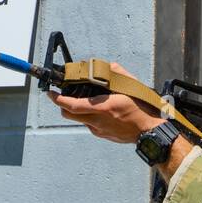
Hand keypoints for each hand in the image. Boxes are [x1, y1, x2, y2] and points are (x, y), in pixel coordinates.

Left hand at [47, 60, 163, 142]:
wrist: (151, 132)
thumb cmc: (143, 111)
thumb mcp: (133, 88)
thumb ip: (118, 74)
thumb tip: (108, 66)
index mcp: (102, 109)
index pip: (72, 105)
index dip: (58, 99)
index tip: (50, 93)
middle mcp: (97, 121)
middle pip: (69, 114)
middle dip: (63, 105)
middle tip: (65, 96)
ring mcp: (100, 130)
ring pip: (80, 119)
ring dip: (79, 110)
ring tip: (89, 101)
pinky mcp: (104, 135)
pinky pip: (91, 125)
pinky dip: (90, 117)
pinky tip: (102, 111)